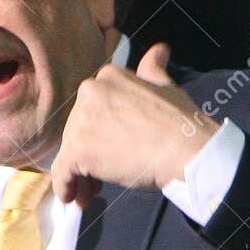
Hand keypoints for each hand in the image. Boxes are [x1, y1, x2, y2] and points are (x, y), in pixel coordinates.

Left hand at [51, 42, 218, 208]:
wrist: (188, 151)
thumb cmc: (180, 123)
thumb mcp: (167, 86)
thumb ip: (153, 69)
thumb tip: (159, 50)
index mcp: (108, 76)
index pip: (92, 109)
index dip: (99, 131)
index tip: (110, 148)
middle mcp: (89, 92)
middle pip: (77, 130)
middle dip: (88, 153)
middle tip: (103, 175)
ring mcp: (81, 121)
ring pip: (70, 152)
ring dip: (80, 173)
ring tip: (93, 191)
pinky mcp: (77, 150)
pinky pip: (62, 172)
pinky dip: (65, 187)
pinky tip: (73, 199)